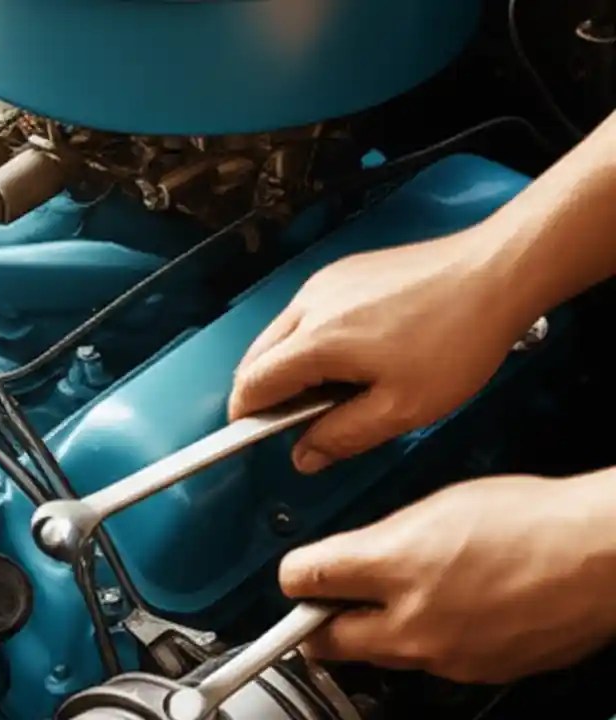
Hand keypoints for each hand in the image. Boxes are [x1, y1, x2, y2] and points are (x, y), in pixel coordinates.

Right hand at [229, 229, 538, 473]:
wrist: (494, 273)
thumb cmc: (457, 339)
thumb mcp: (404, 408)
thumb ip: (344, 435)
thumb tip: (304, 456)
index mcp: (317, 341)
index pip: (252, 384)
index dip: (246, 416)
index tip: (256, 435)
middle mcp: (311, 305)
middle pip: (257, 357)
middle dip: (266, 392)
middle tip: (302, 420)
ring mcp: (325, 283)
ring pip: (281, 334)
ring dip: (290, 365)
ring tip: (335, 389)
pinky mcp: (344, 272)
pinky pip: (307, 312)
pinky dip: (311, 339)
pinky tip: (353, 355)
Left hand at [281, 473, 615, 683]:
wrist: (601, 557)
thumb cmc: (532, 520)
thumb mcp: (436, 507)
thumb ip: (381, 537)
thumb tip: (351, 555)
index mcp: (394, 564)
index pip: (303, 579)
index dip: (293, 575)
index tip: (294, 575)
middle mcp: (411, 619)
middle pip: (324, 640)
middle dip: (315, 623)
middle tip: (320, 606)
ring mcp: (443, 654)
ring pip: (377, 654)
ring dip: (373, 633)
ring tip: (399, 601)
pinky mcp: (474, 672)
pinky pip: (427, 663)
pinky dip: (423, 642)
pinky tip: (448, 613)